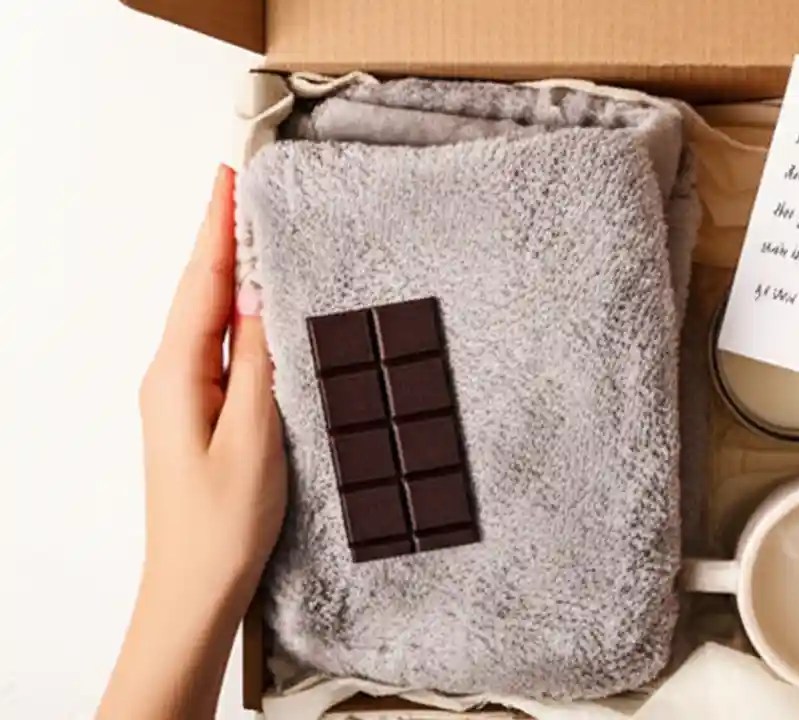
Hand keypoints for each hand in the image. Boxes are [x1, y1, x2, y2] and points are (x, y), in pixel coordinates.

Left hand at [138, 165, 284, 598]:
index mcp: (177, 376)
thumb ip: (258, 364)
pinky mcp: (199, 415)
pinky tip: (253, 303)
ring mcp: (183, 397)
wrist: (194, 590)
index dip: (216, 228)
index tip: (230, 176)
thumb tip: (257, 299)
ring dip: (225, 269)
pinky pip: (218, 347)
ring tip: (250, 226)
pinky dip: (233, 312)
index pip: (200, 285)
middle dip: (218, 236)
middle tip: (241, 185)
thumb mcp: (252, 439)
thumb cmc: (222, 525)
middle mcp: (171, 377)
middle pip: (196, 291)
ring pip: (206, 317)